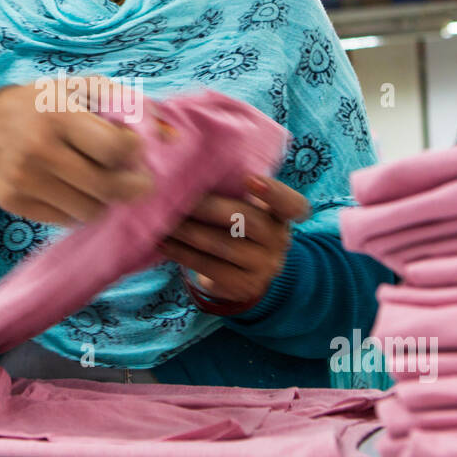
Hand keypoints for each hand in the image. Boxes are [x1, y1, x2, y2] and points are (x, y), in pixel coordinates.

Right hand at [0, 76, 156, 225]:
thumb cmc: (48, 103)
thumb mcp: (86, 89)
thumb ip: (131, 107)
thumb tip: (173, 139)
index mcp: (58, 114)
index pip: (116, 150)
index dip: (136, 153)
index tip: (135, 149)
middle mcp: (37, 149)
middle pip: (107, 189)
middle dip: (133, 188)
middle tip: (140, 182)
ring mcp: (22, 180)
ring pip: (89, 211)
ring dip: (105, 201)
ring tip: (102, 182)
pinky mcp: (11, 202)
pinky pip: (65, 220)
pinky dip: (79, 209)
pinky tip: (76, 190)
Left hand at [158, 175, 310, 305]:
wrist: (246, 272)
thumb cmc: (239, 227)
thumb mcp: (247, 208)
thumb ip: (234, 191)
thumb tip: (191, 170)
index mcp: (281, 215)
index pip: (293, 204)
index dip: (274, 192)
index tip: (250, 179)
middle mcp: (279, 240)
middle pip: (248, 221)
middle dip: (209, 208)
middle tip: (178, 196)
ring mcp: (264, 266)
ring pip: (223, 246)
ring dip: (188, 231)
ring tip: (163, 220)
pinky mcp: (244, 286)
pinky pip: (210, 268)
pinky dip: (183, 254)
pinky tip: (163, 244)